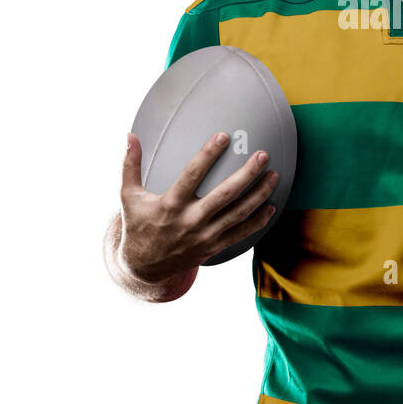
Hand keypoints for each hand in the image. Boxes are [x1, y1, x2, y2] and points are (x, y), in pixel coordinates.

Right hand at [118, 130, 279, 279]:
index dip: (208, 154)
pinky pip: (240, 234)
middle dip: (246, 174)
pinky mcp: (213, 247)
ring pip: (238, 214)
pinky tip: (272, 206)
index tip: (223, 136)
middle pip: (224, 195)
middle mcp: (190, 220)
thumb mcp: (129, 196)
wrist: (144, 268)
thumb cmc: (138, 225)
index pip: (192, 175)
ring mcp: (204, 236)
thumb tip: (129, 135)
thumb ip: (130, 165)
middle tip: (263, 155)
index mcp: (169, 204)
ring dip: (259, 195)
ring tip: (273, 176)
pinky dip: (258, 221)